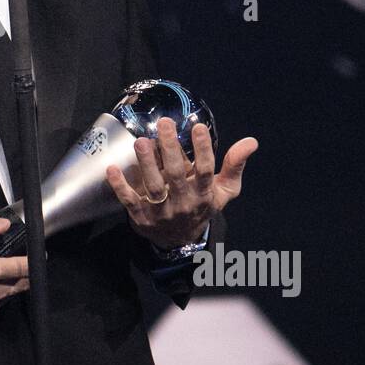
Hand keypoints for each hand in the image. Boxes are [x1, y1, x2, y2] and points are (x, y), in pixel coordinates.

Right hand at [0, 211, 29, 317]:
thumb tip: (4, 225)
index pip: (22, 268)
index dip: (34, 260)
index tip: (37, 252)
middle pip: (21, 282)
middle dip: (23, 270)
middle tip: (17, 256)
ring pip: (12, 294)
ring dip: (12, 281)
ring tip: (2, 267)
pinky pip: (1, 303)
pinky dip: (1, 292)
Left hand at [106, 123, 257, 249]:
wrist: (180, 241)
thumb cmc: (202, 206)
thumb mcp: (224, 190)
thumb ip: (234, 165)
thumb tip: (251, 141)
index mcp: (203, 194)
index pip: (205, 170)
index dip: (202, 149)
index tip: (197, 127)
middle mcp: (183, 202)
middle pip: (176, 174)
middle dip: (170, 148)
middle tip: (164, 123)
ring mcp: (161, 211)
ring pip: (153, 186)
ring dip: (146, 164)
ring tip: (141, 141)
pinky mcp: (141, 216)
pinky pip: (129, 201)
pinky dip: (120, 186)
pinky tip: (113, 168)